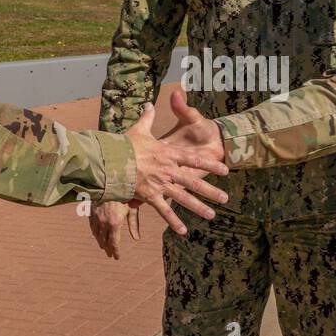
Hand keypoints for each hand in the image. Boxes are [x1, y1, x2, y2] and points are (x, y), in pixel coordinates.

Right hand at [89, 200, 138, 259]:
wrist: (109, 181)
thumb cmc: (124, 194)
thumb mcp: (132, 208)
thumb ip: (134, 224)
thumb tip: (137, 238)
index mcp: (115, 223)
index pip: (114, 243)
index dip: (115, 252)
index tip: (116, 257)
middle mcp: (104, 222)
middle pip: (104, 241)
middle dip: (108, 249)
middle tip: (110, 254)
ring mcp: (97, 218)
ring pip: (97, 235)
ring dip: (101, 242)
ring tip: (104, 247)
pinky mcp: (92, 212)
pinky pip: (92, 226)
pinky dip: (95, 233)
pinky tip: (97, 235)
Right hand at [125, 100, 227, 234]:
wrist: (110, 159)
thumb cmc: (124, 145)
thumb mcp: (139, 130)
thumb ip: (147, 118)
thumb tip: (149, 104)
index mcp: (168, 153)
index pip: (195, 160)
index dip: (211, 165)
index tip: (224, 170)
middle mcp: (168, 170)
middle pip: (194, 182)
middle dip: (210, 191)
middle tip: (225, 198)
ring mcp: (160, 184)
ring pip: (183, 198)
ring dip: (198, 207)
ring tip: (211, 215)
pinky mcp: (150, 196)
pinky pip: (164, 210)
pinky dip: (173, 221)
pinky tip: (183, 231)